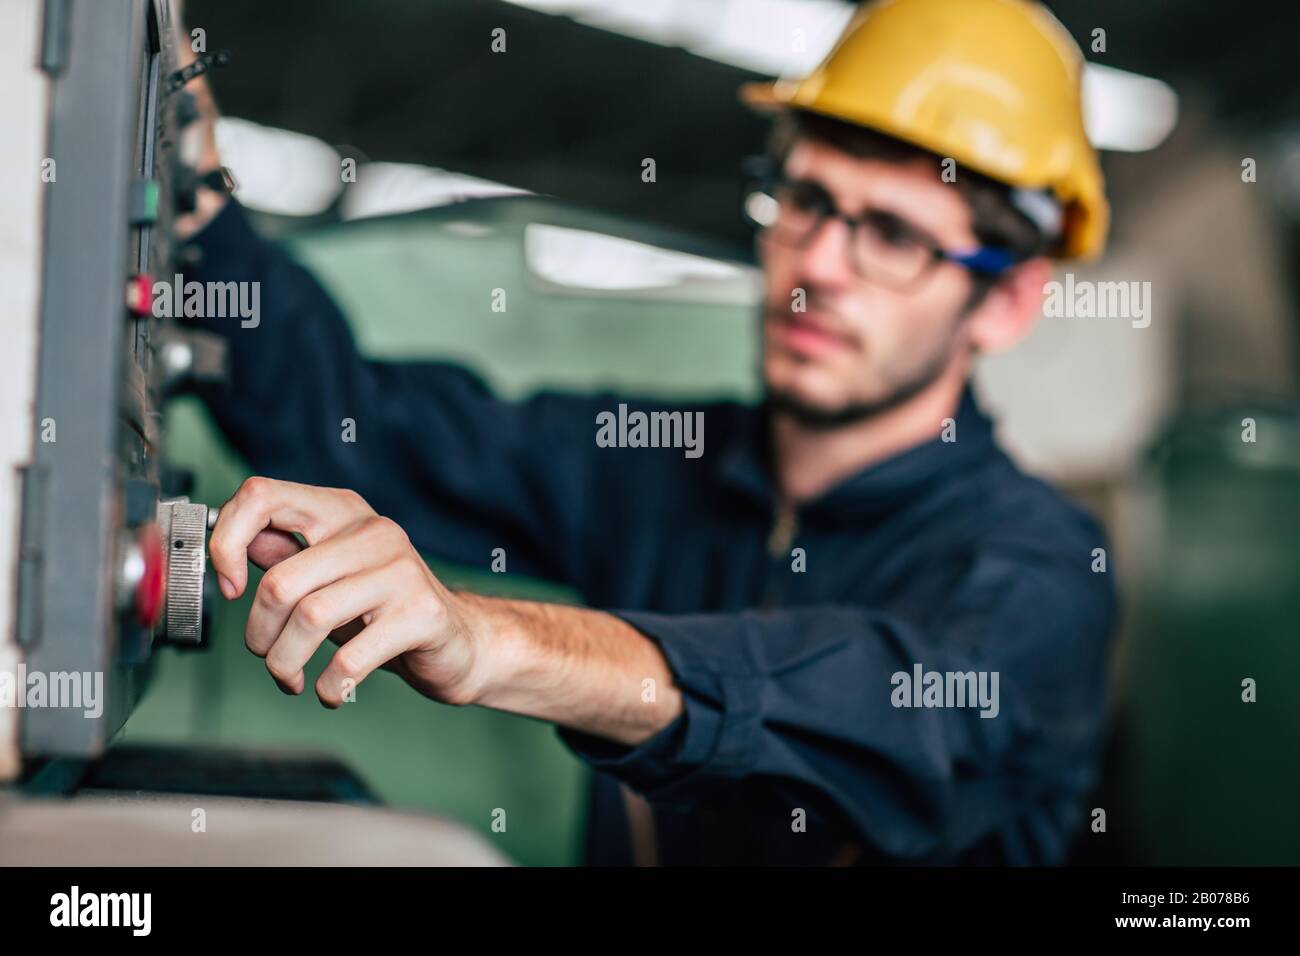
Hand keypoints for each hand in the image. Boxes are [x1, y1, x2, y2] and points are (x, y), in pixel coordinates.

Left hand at [208, 477, 490, 706]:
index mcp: (343, 512)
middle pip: (281, 580)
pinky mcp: (422, 614)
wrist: (461, 643)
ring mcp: (402, 572)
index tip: (229, 588)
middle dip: (259, 634)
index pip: (263, 495)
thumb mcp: (329, 579)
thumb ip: (284, 556)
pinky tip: (332, 691)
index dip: (227, 541)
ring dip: (286, 664)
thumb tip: (234, 544)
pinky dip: (328, 686)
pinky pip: (350, 658)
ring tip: (292, 678)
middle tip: (268, 655)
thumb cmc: (385, 612)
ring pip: (310, 619)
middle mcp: (374, 532)